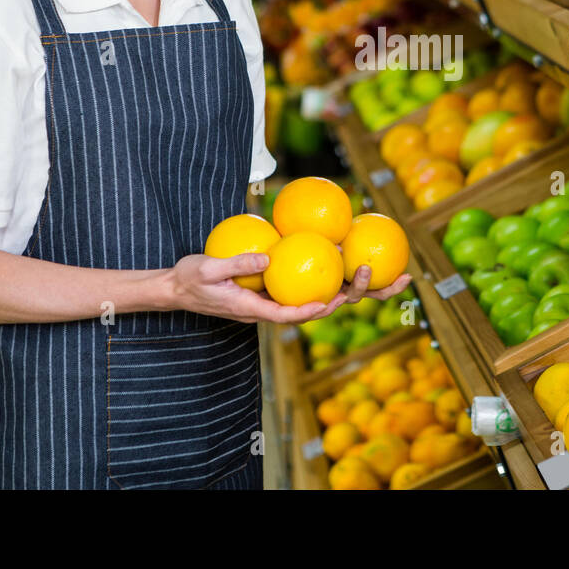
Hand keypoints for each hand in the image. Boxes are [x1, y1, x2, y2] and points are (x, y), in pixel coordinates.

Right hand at [167, 254, 411, 324]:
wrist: (177, 287)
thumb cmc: (190, 280)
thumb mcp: (207, 269)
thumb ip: (237, 264)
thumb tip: (270, 256)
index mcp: (258, 309)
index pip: (293, 313)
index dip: (316, 309)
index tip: (335, 299)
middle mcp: (276, 307)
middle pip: (323, 305)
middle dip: (358, 294)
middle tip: (391, 279)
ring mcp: (280, 298)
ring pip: (324, 295)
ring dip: (357, 286)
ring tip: (389, 270)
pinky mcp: (280, 288)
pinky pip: (313, 283)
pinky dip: (335, 274)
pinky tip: (352, 254)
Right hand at [168, 252, 327, 323]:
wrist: (172, 289)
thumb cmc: (187, 278)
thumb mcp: (208, 268)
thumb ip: (237, 264)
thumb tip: (268, 258)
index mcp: (246, 308)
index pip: (281, 315)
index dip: (305, 312)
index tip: (324, 304)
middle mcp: (253, 311)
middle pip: (294, 315)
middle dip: (321, 308)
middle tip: (344, 293)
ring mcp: (253, 306)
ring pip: (289, 306)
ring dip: (314, 298)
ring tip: (336, 283)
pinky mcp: (252, 297)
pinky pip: (279, 296)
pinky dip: (297, 287)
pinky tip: (308, 270)